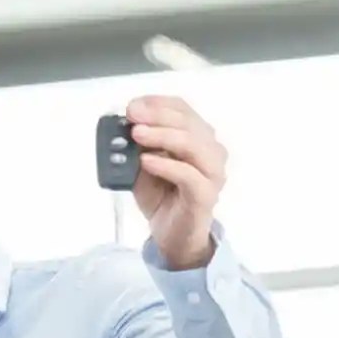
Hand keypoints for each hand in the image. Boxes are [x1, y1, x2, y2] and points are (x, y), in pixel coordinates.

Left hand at [126, 95, 226, 269]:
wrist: (171, 234)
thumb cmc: (160, 196)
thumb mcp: (143, 164)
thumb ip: (139, 145)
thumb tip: (126, 123)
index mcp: (198, 137)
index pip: (183, 109)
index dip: (157, 103)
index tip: (133, 105)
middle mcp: (211, 150)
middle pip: (188, 123)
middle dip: (157, 116)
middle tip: (132, 116)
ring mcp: (212, 172)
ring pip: (193, 145)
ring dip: (163, 136)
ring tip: (137, 135)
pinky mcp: (206, 194)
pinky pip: (189, 175)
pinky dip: (166, 165)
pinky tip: (146, 161)